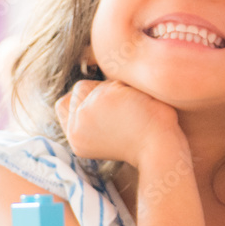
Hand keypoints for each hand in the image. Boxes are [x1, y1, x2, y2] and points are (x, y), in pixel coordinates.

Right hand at [55, 79, 183, 167]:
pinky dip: (131, 89)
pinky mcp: (101, 98)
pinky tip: (141, 106)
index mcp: (75, 139)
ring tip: (133, 111)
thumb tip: (89, 76)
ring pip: (98, 83)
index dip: (85, 99)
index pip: (64, 103)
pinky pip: (115, 79)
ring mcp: (85, 112)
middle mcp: (75, 128)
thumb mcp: (107, 132)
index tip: (109, 110)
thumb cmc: (143, 139)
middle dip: (102, 92)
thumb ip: (92, 113)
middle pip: (79, 88)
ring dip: (117, 91)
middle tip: (125, 113)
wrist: (160, 150)